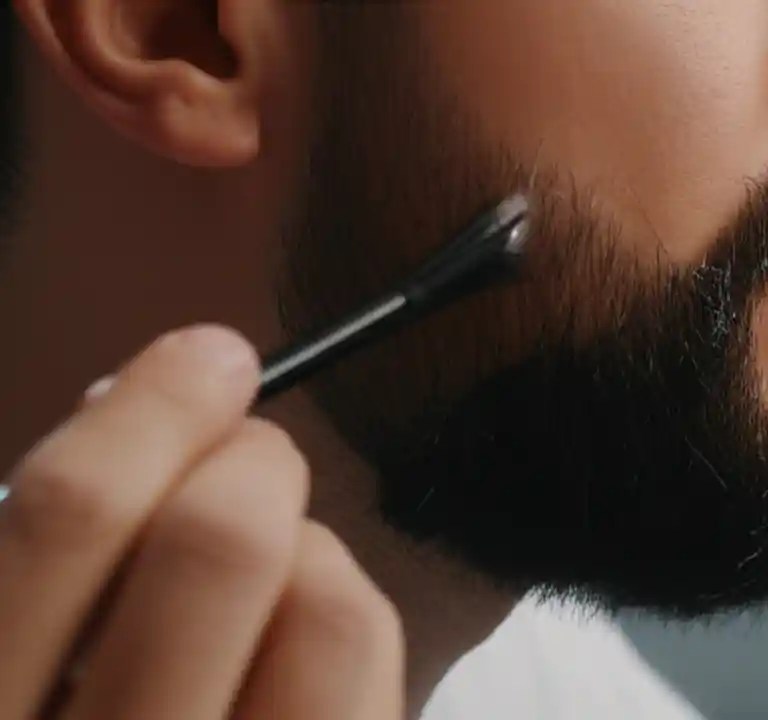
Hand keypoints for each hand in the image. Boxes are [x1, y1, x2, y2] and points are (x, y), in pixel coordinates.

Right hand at [0, 326, 403, 718]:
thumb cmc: (68, 706)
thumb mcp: (23, 646)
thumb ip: (58, 550)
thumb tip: (140, 399)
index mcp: (1, 706)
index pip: (74, 510)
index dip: (151, 409)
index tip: (206, 357)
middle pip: (226, 542)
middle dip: (252, 459)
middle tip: (251, 453)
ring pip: (332, 608)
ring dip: (308, 551)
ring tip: (267, 577)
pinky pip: (373, 670)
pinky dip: (340, 619)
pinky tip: (290, 645)